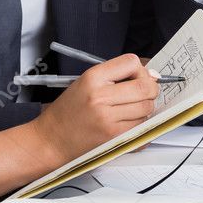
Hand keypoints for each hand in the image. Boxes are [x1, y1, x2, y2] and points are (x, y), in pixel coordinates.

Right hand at [32, 54, 158, 161]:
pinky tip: (129, 121)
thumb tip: (148, 74)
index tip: (139, 75)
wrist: (51, 140)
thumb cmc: (68, 112)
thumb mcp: (85, 82)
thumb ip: (114, 76)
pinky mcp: (114, 137)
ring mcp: (108, 118)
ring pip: (147, 107)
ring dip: (146, 107)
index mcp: (93, 78)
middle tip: (145, 91)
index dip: (140, 69)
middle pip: (145, 86)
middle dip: (151, 88)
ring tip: (132, 108)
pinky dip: (140, 123)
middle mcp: (100, 96)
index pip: (131, 63)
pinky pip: (141, 126)